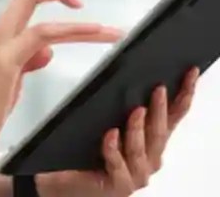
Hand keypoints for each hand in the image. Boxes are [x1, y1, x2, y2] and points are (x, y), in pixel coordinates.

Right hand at [0, 0, 123, 150]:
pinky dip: (72, 32)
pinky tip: (92, 34)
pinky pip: (43, 37)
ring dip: (81, 26)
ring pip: (44, 21)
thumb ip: (28, 61)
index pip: (24, 2)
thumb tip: (46, 51)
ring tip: (110, 32)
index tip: (72, 5)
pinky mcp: (7, 61)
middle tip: (83, 2)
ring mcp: (1, 47)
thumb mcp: (11, 79)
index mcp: (0, 38)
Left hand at [37, 67, 199, 195]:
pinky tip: (110, 134)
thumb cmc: (90, 150)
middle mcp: (149, 158)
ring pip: (140, 150)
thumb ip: (120, 106)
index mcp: (151, 140)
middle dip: (160, 110)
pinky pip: (118, 164)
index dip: (183, 96)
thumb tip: (125, 78)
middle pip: (159, 133)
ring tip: (136, 110)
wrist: (68, 178)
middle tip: (158, 89)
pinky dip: (114, 148)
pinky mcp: (119, 184)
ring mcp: (136, 173)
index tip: (190, 74)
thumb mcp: (107, 122)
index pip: (173, 117)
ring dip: (138, 128)